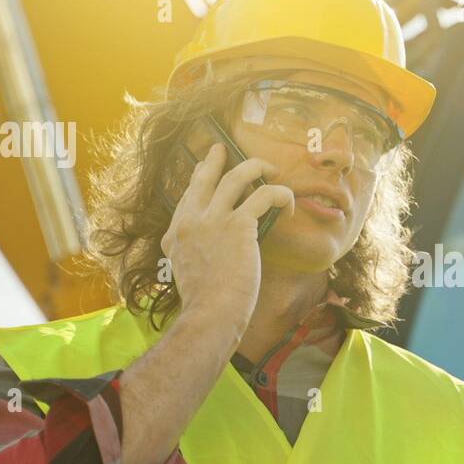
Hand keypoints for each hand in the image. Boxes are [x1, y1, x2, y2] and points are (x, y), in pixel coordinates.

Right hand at [160, 142, 293, 346]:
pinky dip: (280, 195)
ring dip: (256, 168)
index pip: (188, 196)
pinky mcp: (238, 225)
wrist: (210, 314)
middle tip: (222, 148)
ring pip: (236, 177)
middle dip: (214, 159)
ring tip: (272, 170)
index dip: (199, 180)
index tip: (205, 171)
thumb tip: (206, 247)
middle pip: (204, 178)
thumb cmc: (204, 304)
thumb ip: (189, 254)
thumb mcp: (184, 273)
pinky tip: (288, 205)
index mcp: (175, 233)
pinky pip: (264, 196)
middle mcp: (190, 220)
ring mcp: (212, 220)